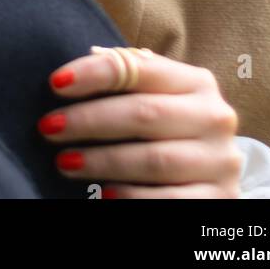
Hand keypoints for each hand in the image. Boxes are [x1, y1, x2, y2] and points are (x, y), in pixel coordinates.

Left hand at [37, 45, 241, 197]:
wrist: (209, 177)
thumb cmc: (169, 130)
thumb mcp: (157, 99)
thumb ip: (126, 82)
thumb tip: (70, 76)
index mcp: (197, 82)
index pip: (140, 68)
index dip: (95, 73)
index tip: (55, 83)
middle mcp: (215, 117)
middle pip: (144, 114)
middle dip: (90, 120)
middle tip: (49, 128)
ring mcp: (220, 161)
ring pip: (154, 159)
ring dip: (103, 162)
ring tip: (65, 162)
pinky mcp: (221, 199)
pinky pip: (169, 200)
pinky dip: (132, 196)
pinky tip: (104, 195)